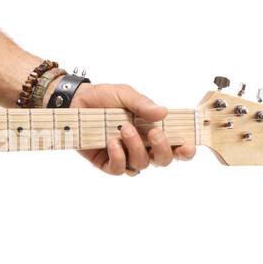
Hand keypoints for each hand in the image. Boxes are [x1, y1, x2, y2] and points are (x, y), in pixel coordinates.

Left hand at [70, 82, 196, 175]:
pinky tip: (112, 142)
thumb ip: (143, 103)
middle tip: (154, 133)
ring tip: (124, 129)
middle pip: (163, 160)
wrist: (75, 100)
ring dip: (136, 148)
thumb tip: (163, 112)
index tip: (187, 145)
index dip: (186, 151)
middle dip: (163, 149)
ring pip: (141, 164)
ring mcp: (124, 155)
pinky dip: (118, 157)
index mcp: (152, 130)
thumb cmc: (103, 97)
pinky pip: (118, 169)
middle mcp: (141, 145)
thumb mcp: (124, 94)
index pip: (176, 147)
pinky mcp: (105, 161)